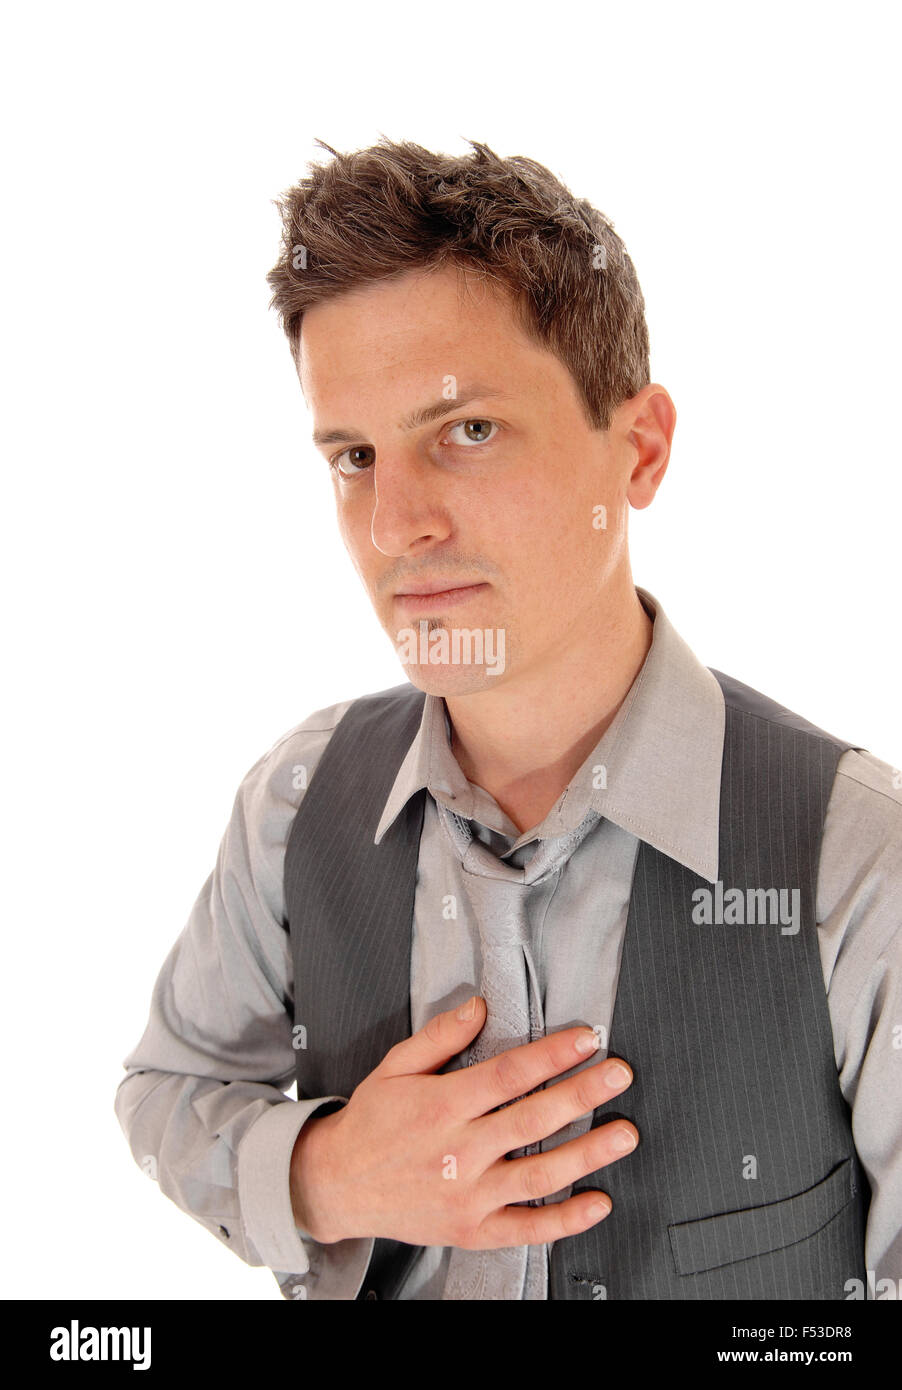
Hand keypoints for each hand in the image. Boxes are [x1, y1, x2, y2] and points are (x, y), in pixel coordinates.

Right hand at [289, 994, 636, 1247]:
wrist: (335, 1186)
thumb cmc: (370, 1123)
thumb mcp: (394, 1067)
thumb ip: (439, 1036)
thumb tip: (480, 1007)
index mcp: (440, 1106)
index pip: (506, 1076)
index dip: (550, 1056)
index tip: (586, 1039)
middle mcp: (456, 1152)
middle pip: (530, 1121)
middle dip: (581, 1095)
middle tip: (619, 1075)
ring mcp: (466, 1196)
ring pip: (537, 1176)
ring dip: (587, 1155)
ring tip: (624, 1134)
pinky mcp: (472, 1229)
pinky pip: (525, 1228)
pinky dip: (565, 1221)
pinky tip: (597, 1203)